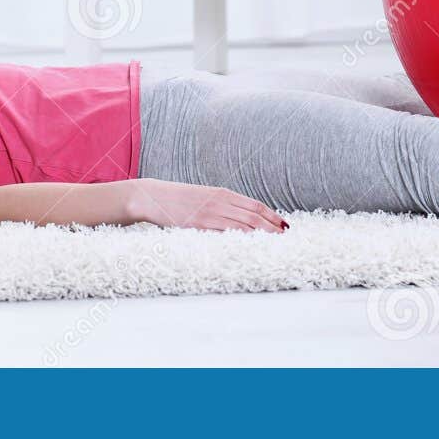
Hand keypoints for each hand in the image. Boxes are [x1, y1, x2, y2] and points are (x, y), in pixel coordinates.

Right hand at [124, 178, 287, 232]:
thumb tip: (240, 216)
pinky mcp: (199, 225)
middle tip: (285, 236)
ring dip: (262, 234)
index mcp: (222, 193)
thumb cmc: (178, 199)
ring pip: (244, 225)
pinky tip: (251, 245)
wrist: (153, 197)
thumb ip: (222, 204)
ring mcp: (210, 214)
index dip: (271, 215)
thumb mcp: (204, 196)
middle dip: (272, 226)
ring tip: (275, 242)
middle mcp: (220, 202)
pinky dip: (241, 239)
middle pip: (253, 215)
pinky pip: (225, 233)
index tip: (283, 224)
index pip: (254, 204)